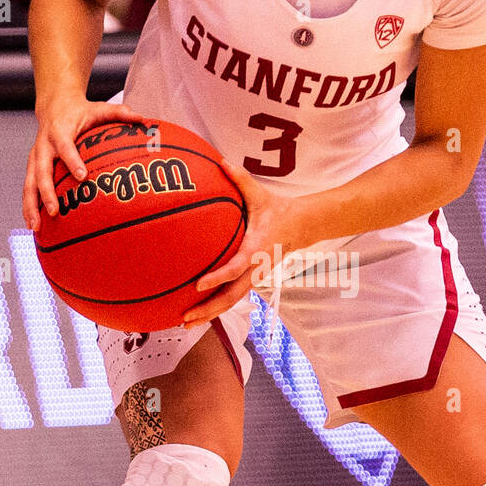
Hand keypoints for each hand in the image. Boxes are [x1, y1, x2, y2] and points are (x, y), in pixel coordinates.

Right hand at [22, 98, 156, 229]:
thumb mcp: (99, 108)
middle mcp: (44, 145)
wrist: (54, 105)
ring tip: (36, 227)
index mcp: (60, 132)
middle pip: (41, 170)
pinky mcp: (32, 166)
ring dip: (31, 206)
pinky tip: (33, 226)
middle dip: (46, 192)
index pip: (65, 147)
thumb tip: (141, 118)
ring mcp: (35, 157)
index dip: (72, 160)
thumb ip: (119, 113)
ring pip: (29, 183)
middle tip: (55, 211)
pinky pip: (29, 187)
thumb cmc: (81, 111)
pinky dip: (29, 207)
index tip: (82, 177)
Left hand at [180, 160, 305, 328]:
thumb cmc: (276, 209)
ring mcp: (253, 277)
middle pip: (231, 296)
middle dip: (208, 309)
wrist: (300, 227)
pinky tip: (196, 314)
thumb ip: (240, 180)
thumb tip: (221, 162)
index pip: (236, 267)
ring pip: (230, 302)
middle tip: (185, 317)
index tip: (198, 284)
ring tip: (185, 323)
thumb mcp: (260, 194)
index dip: (218, 277)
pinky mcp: (250, 280)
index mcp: (256, 249)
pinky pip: (231, 297)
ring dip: (209, 314)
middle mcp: (255, 269)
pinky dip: (214, 308)